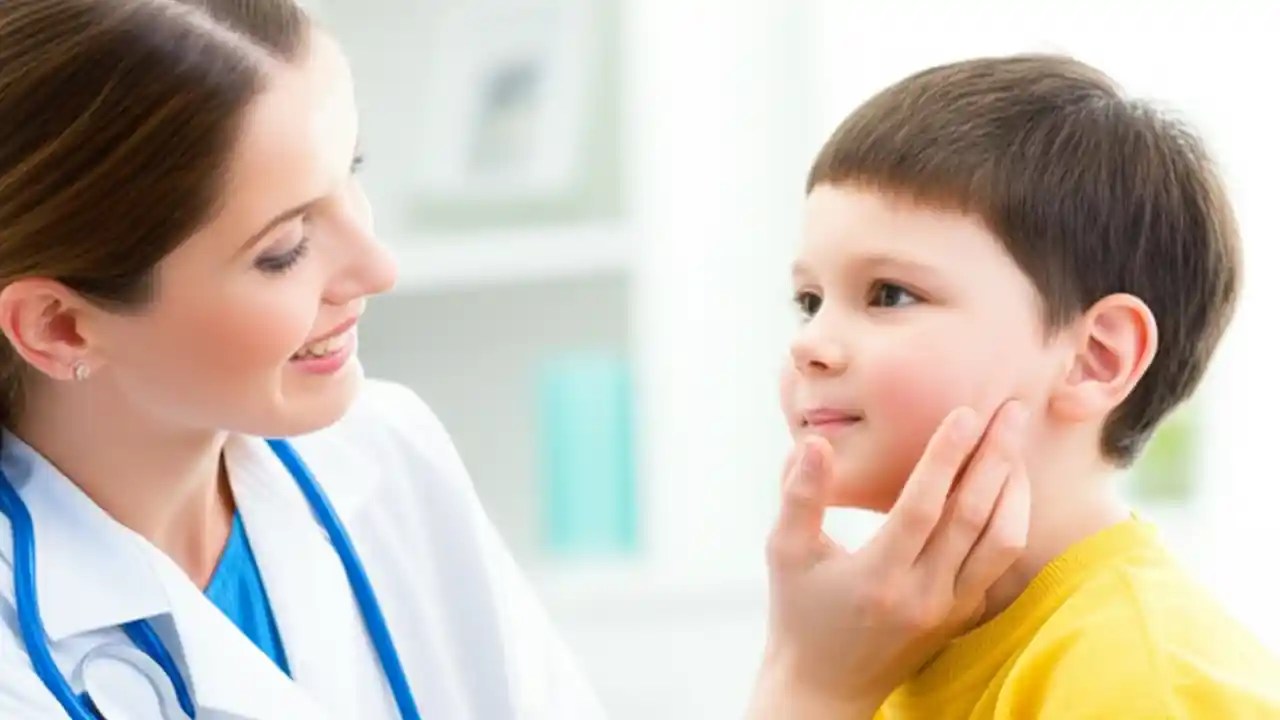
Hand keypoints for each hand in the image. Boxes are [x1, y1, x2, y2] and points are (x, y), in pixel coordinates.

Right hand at [747, 402, 1029, 718]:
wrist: (825, 686)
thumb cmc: (798, 612)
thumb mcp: (785, 552)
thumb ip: (799, 496)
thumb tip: (813, 442)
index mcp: (876, 577)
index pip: (922, 506)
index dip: (946, 456)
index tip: (966, 413)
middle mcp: (921, 596)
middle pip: (973, 516)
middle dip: (996, 457)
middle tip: (1012, 411)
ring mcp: (948, 610)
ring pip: (1002, 542)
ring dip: (1014, 489)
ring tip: (1014, 446)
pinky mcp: (962, 618)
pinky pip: (1001, 566)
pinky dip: (1012, 522)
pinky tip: (1009, 490)